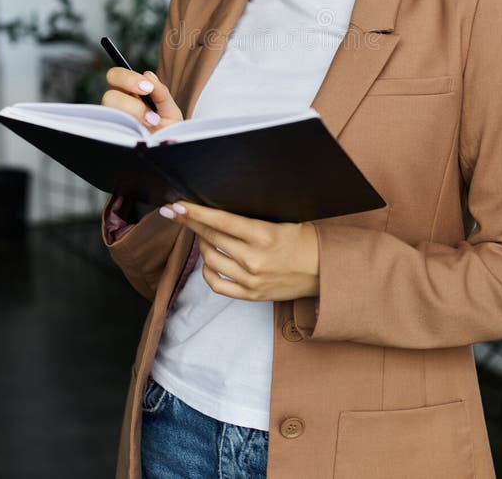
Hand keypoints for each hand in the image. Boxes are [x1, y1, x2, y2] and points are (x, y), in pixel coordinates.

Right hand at [101, 67, 182, 131]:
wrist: (169, 154)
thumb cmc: (167, 130)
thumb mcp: (170, 110)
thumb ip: (161, 92)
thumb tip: (148, 75)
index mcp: (129, 94)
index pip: (116, 76)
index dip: (128, 78)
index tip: (148, 87)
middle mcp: (117, 106)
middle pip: (109, 94)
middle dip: (130, 100)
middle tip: (150, 106)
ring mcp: (113, 122)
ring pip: (110, 110)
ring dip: (134, 114)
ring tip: (153, 123)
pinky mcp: (112, 137)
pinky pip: (112, 130)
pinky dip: (129, 130)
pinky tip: (143, 134)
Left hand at [159, 201, 318, 301]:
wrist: (324, 271)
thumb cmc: (305, 240)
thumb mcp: (282, 221)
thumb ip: (251, 219)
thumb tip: (219, 210)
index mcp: (265, 235)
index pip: (221, 221)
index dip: (195, 212)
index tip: (176, 206)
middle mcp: (255, 259)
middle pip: (211, 238)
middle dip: (192, 223)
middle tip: (180, 214)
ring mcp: (251, 280)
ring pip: (210, 260)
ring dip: (201, 244)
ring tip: (203, 234)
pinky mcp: (251, 295)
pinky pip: (217, 285)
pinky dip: (207, 271)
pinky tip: (208, 260)